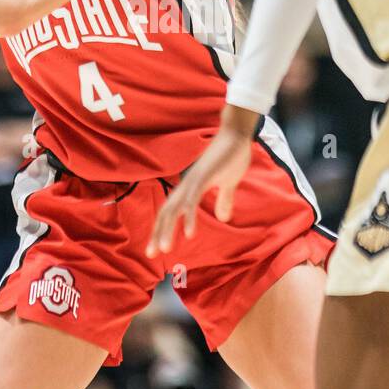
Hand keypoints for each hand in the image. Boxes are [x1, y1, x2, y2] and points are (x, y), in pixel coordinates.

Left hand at [148, 119, 254, 257]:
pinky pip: (192, 201)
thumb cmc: (232, 156)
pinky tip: (189, 233)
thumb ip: (224, 200)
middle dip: (158, 233)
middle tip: (151, 254)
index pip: (170, 211)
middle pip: (166, 212)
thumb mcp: (229, 183)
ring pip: (174, 209)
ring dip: (168, 229)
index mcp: (190, 188)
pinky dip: (189, 218)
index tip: (157, 248)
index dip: (162, 229)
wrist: (237, 134)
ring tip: (164, 249)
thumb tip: (223, 218)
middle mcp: (186, 186)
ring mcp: (193, 181)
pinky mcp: (202, 178)